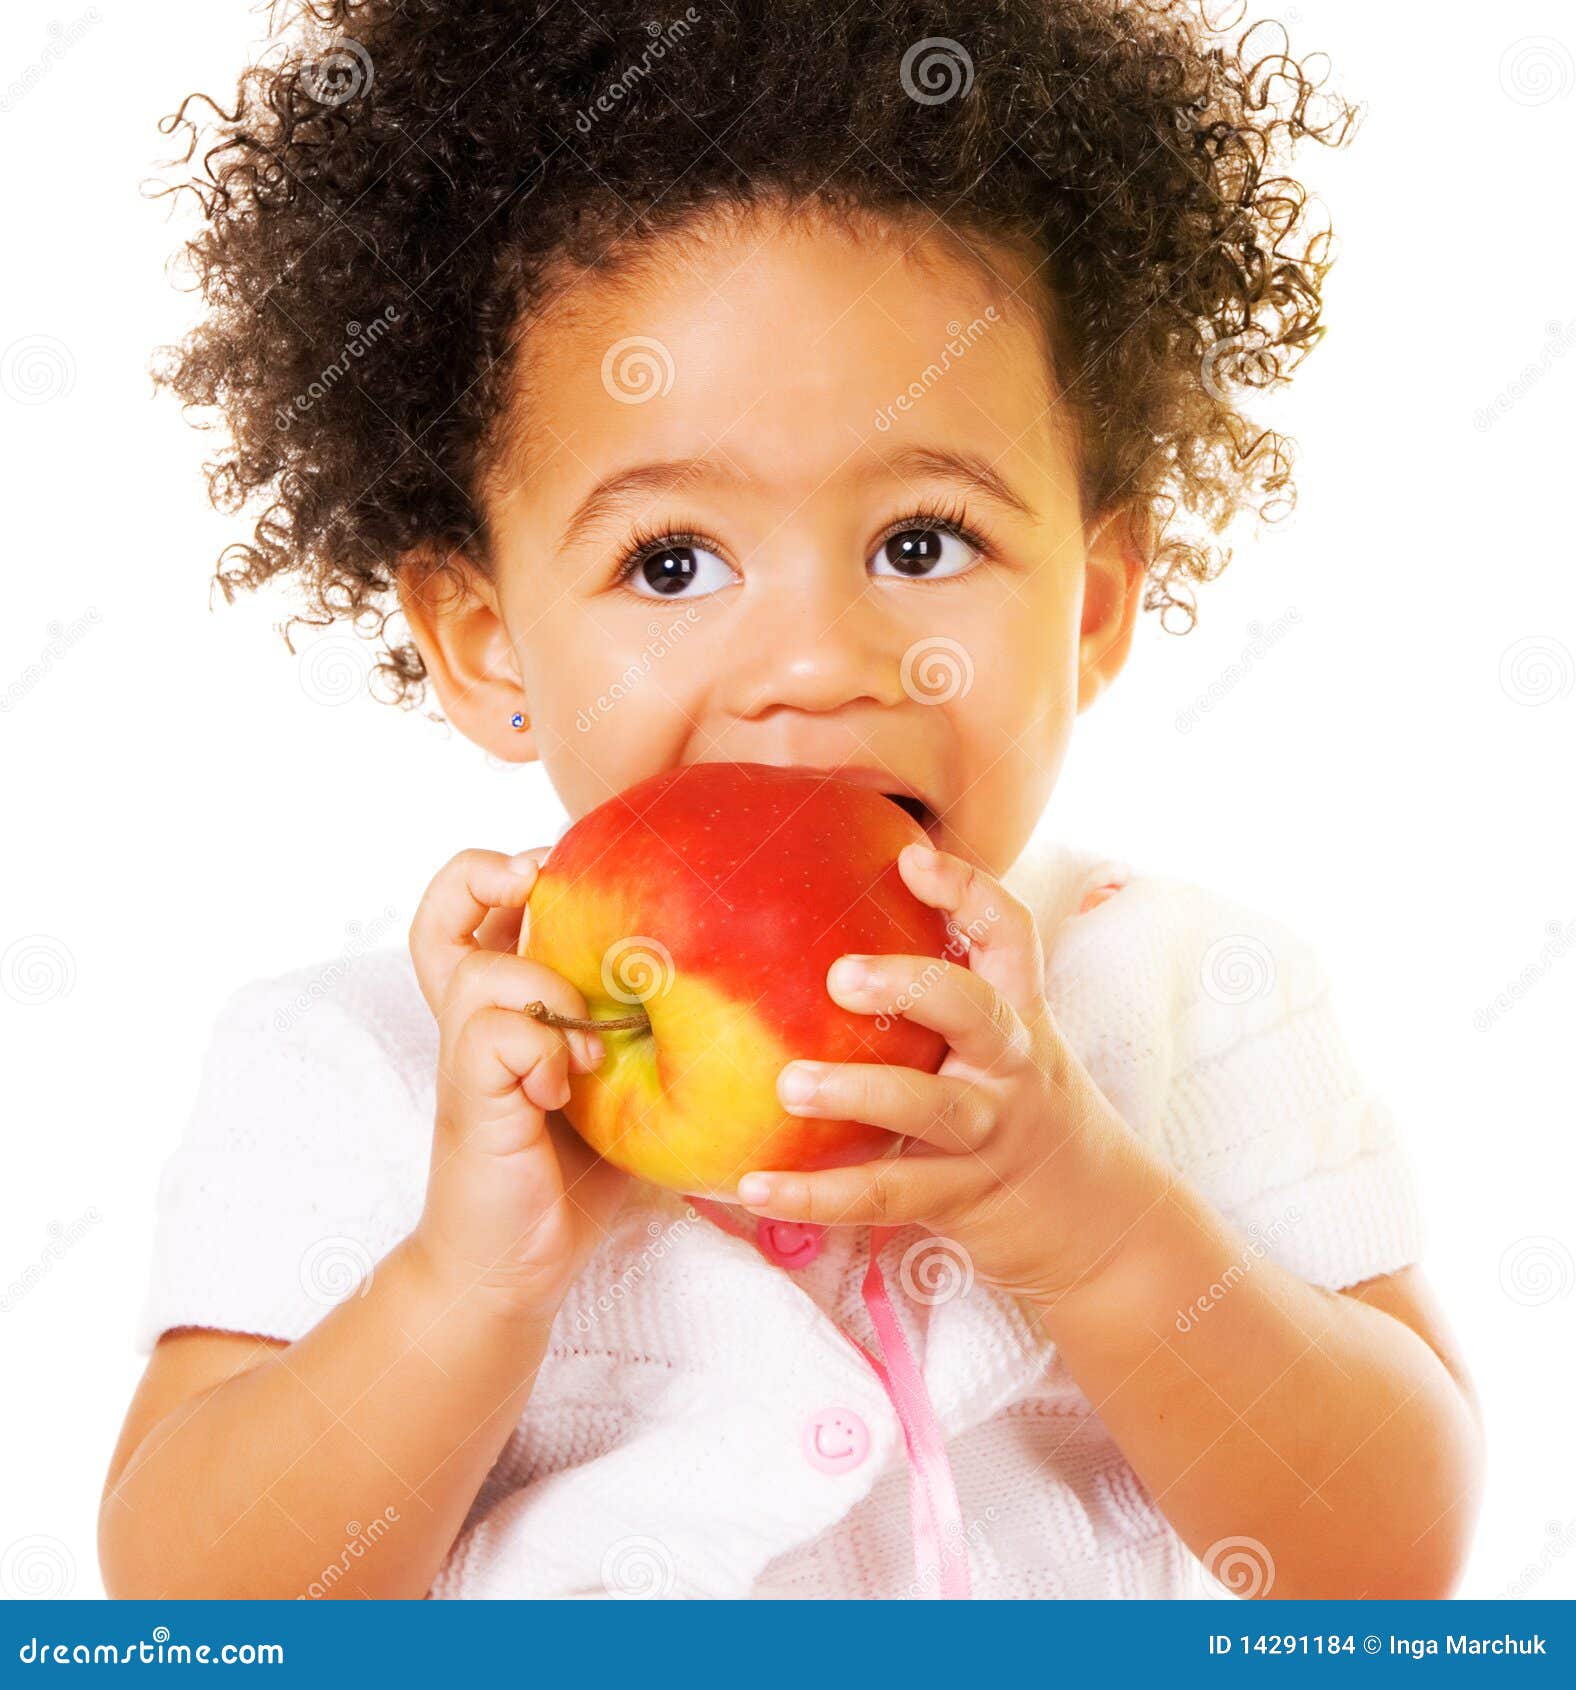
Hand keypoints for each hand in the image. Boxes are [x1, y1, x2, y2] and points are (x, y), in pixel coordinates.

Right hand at [407, 847, 630, 1321]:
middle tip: (536, 876)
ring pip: (484, 973)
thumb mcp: (616, 1086)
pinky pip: (500, 1033)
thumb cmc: (574, 1175)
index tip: (548, 869)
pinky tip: (568, 1091)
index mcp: (504, 1011)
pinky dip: (545, 1050)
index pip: (466, 915)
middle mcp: (474, 1025)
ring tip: (592, 1049)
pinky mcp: (470, 1100)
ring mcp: (466, 1061)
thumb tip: (731, 974)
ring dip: (548, 990)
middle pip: (439, 919)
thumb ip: (636, 1031)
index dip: (492, 875)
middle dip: (482, 877)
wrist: (514, 1266)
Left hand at [735, 842, 1145, 1304]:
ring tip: (788, 1085)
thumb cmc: (1016, 1110)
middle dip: (913, 986)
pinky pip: (885, 1194)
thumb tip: (819, 938)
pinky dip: (816, 1196)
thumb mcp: (1001, 1047)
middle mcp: (1011, 1067)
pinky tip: (754, 1187)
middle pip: (976, 1012)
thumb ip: (941, 1000)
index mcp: (1018, 1016)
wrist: (1096, 1223)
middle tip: (839, 976)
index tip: (912, 859)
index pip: (1011, 938)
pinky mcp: (961, 1198)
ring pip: (929, 1109)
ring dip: (857, 1093)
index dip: (970, 892)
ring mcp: (990, 1134)